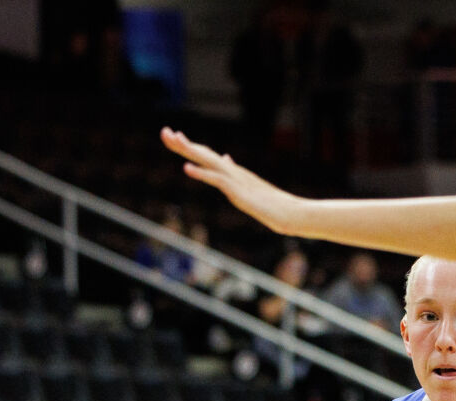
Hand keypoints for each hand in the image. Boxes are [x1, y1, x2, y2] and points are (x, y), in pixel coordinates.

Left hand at [161, 128, 304, 234]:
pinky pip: (217, 180)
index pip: (207, 156)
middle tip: (164, 132)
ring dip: (189, 151)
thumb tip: (226, 159)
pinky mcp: (239, 192)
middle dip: (183, 143)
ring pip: (208, 162)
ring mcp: (236, 180)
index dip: (190, 146)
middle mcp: (233, 171)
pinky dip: (201, 173)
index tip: (174, 136)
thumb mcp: (250, 188)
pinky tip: (187, 168)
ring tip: (173, 140)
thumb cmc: (274, 205)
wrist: (291, 213)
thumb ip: (235, 174)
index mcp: (233, 172)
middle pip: (204, 154)